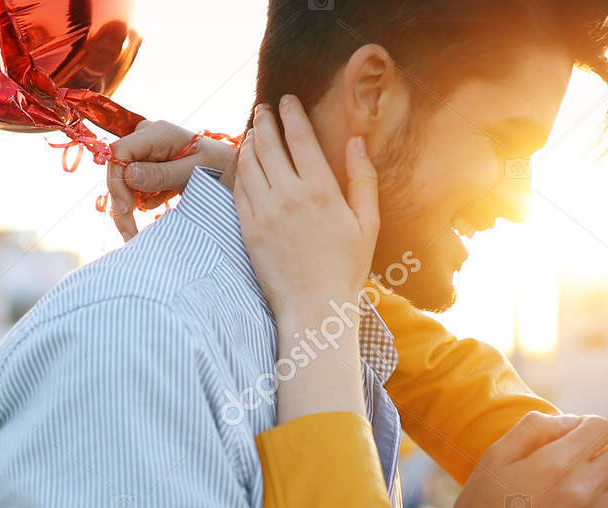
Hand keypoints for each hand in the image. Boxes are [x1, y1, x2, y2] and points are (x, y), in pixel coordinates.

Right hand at [107, 120, 237, 239]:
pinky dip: (143, 200)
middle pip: (117, 169)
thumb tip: (128, 175)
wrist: (230, 169)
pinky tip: (161, 201)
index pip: (119, 152)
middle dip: (121, 201)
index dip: (117, 181)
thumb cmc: (218, 167)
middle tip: (130, 232)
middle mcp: (146, 137)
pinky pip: (132, 184)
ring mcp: (144, 149)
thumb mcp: (194, 173)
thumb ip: (162, 174)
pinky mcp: (146, 163)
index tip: (126, 209)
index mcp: (157, 133)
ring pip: (122, 180)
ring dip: (131, 204)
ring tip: (146, 220)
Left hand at [233, 95, 378, 336]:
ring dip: (249, 142)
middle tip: (263, 108)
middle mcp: (288, 195)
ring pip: (250, 164)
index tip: (287, 100)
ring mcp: (264, 212)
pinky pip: (239, 190)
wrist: (313, 307)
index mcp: (321, 190)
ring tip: (252, 130)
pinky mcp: (248, 229)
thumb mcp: (367, 223)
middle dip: (265, 120)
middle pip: (269, 144)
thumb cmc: (346, 268)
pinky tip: (243, 162)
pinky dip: (239, 170)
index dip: (292, 114)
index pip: (300, 137)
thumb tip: (358, 141)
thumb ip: (363, 178)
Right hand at [439, 412, 607, 507]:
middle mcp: (581, 490)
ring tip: (578, 485)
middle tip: (578, 459)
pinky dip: (598, 506)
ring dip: (607, 477)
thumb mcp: (494, 458)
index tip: (570, 438)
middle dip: (603, 449)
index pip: (602, 427)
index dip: (586, 427)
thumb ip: (533, 428)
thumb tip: (570, 422)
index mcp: (554, 464)